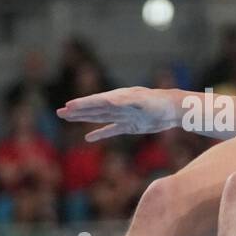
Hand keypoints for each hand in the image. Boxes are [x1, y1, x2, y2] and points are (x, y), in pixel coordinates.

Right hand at [55, 87, 177, 141]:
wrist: (175, 109)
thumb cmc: (160, 103)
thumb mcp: (143, 101)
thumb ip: (126, 101)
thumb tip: (108, 100)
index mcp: (119, 98)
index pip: (97, 101)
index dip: (82, 104)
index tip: (67, 107)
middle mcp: (119, 105)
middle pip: (94, 109)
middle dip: (77, 111)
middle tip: (59, 113)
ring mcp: (124, 116)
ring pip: (99, 117)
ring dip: (84, 118)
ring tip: (68, 118)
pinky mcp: (131, 126)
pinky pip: (112, 130)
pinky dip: (100, 133)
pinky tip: (88, 137)